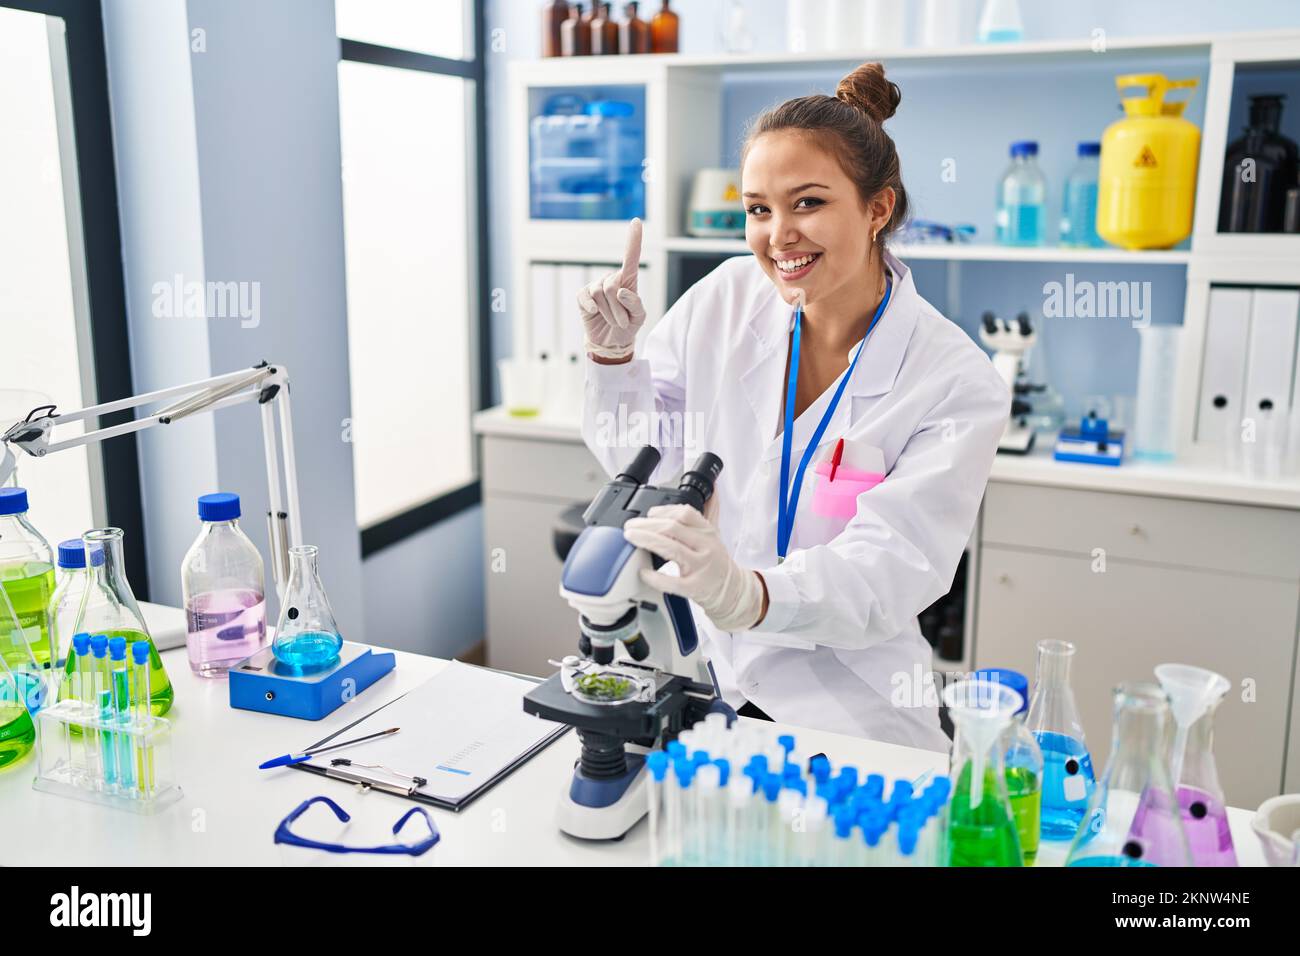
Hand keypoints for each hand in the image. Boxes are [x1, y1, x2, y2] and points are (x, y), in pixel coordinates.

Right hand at [579, 218, 645, 360]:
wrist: (610, 342)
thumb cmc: (628, 326)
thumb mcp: (639, 318)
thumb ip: (635, 304)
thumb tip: (620, 291)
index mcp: (629, 281)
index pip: (631, 258)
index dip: (633, 240)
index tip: (636, 222)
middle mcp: (612, 279)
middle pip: (612, 286)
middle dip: (618, 308)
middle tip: (622, 322)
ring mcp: (596, 287)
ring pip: (599, 293)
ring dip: (609, 312)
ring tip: (613, 321)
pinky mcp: (583, 296)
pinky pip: (585, 298)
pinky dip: (591, 308)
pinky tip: (594, 313)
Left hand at [621, 497, 764, 632]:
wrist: (732, 590)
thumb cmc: (716, 562)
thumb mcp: (714, 535)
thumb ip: (710, 512)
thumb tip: (713, 490)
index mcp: (708, 532)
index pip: (686, 513)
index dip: (664, 511)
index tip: (649, 513)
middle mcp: (705, 547)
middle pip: (673, 528)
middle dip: (647, 525)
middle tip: (630, 526)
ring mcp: (700, 567)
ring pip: (671, 549)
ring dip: (646, 540)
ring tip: (631, 538)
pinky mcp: (694, 587)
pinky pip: (672, 582)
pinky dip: (655, 577)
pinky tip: (643, 572)